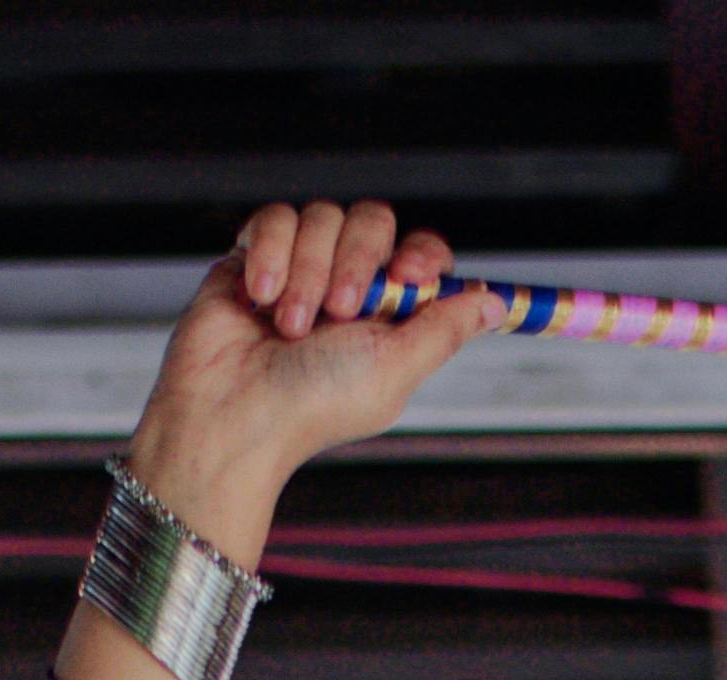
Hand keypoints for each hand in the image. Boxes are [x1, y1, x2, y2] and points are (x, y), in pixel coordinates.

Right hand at [127, 204, 497, 538]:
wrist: (231, 416)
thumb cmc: (311, 407)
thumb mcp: (394, 370)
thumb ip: (444, 329)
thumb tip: (495, 303)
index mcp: (387, 318)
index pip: (420, 255)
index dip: (419, 254)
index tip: (407, 275)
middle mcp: (345, 289)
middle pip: (373, 222)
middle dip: (355, 260)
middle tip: (337, 312)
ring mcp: (299, 271)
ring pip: (321, 217)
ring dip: (306, 271)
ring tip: (287, 326)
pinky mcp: (254, 259)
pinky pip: (275, 219)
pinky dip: (269, 255)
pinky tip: (258, 299)